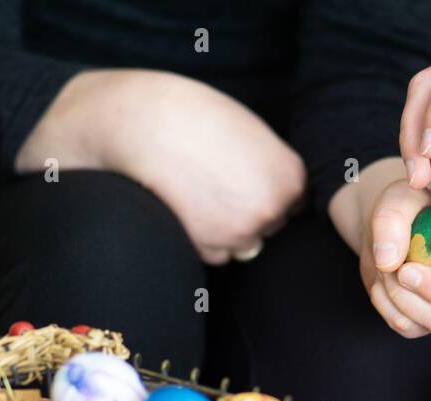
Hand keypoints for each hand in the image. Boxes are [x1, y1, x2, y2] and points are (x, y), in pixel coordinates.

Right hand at [18, 70, 305, 263]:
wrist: (137, 123)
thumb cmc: (189, 116)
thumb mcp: (247, 131)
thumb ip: (269, 165)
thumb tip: (278, 200)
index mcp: (290, 176)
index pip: (293, 201)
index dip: (263, 189)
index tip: (238, 172)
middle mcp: (273, 209)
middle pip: (270, 226)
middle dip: (247, 211)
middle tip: (212, 181)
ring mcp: (242, 233)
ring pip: (243, 245)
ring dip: (224, 230)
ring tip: (195, 192)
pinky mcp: (209, 250)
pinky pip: (214, 254)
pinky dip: (200, 239)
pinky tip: (183, 207)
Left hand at [360, 179, 430, 337]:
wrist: (385, 235)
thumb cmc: (406, 209)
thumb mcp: (399, 200)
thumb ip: (392, 220)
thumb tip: (388, 261)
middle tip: (406, 271)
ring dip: (410, 301)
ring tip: (387, 272)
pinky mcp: (430, 321)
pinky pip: (415, 328)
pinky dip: (391, 309)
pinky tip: (381, 284)